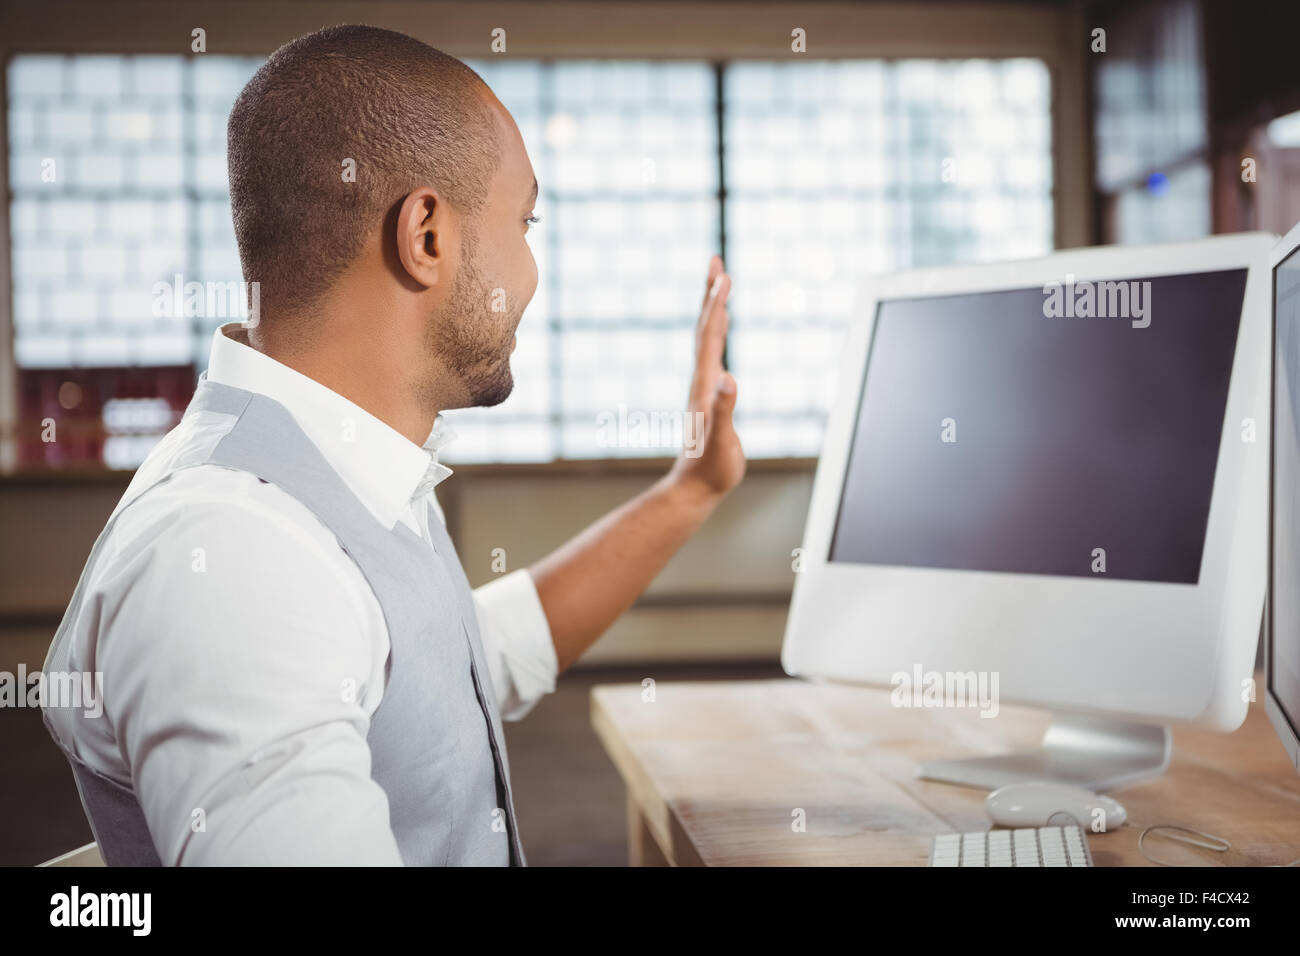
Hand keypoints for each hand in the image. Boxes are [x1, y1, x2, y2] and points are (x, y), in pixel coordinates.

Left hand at [667, 255, 745, 502]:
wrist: (694, 488)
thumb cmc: (711, 468)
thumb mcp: (721, 441)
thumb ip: (724, 411)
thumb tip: (729, 379)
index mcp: (705, 385)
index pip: (710, 336)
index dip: (716, 305)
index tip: (723, 274)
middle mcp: (702, 380)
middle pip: (706, 328)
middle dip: (712, 294)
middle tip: (715, 261)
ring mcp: (705, 387)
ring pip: (708, 339)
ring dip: (713, 309)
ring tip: (718, 284)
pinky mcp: (710, 396)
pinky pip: (714, 354)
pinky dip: (718, 333)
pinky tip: (721, 330)